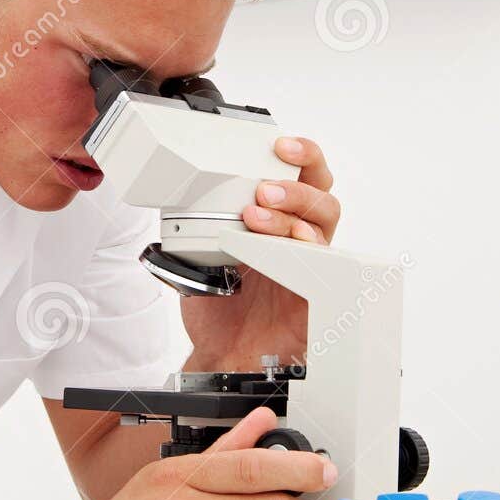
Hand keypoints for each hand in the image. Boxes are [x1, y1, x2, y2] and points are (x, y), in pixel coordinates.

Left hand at [181, 135, 341, 369]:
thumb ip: (196, 224)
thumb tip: (174, 191)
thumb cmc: (218, 311)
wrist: (221, 357)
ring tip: (257, 213)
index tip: (278, 142)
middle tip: (264, 185)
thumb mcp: (198, 256)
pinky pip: (325, 265)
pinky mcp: (316, 294)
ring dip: (293, 211)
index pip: (300, 178)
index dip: (299, 155)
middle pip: (322, 192)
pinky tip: (283, 245)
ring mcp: (310, 265)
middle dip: (299, 178)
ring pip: (324, 223)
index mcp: (275, 223)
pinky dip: (306, 249)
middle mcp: (298, 239)